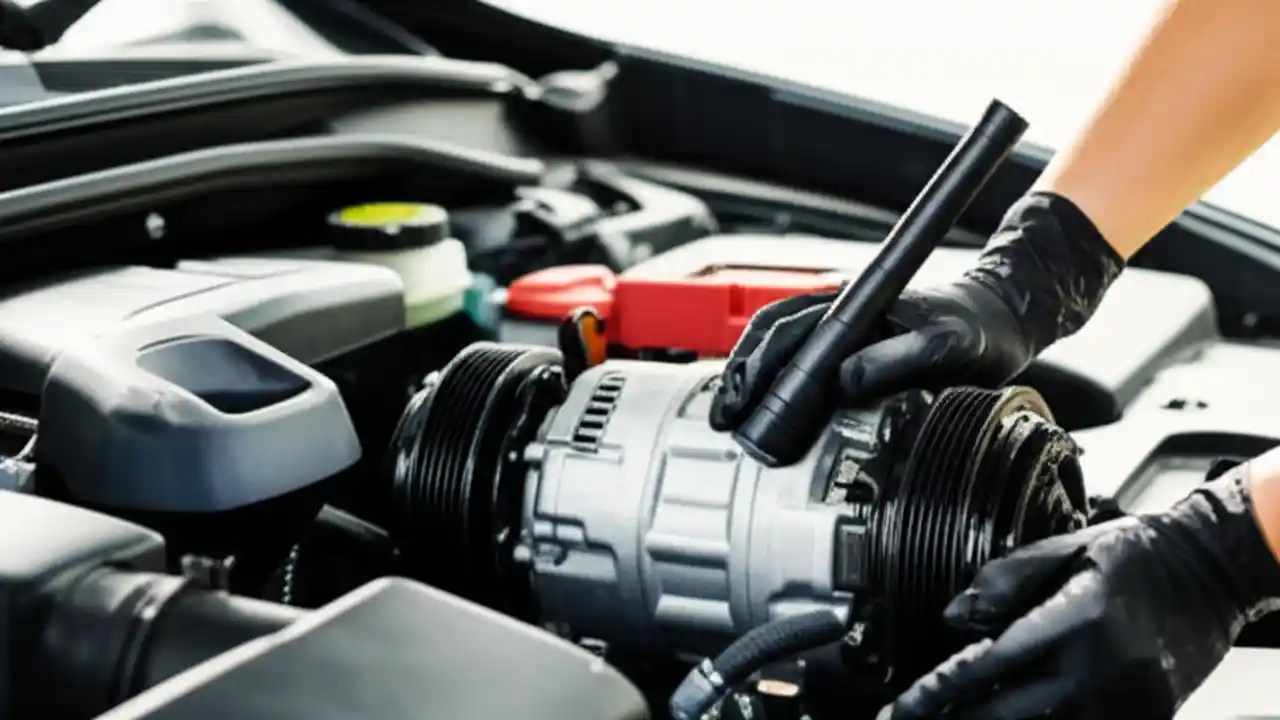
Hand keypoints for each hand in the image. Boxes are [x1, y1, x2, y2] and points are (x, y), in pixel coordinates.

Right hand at [710, 192, 1123, 433]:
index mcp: (856, 303)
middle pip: (772, 340)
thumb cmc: (982, 326)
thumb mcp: (950, 346)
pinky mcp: (855, 350)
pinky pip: (804, 363)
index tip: (741, 400)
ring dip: (755, 383)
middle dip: (742, 379)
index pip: (786, 328)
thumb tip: (845, 381)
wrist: (1007, 316)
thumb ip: (898, 360)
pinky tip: (768, 410)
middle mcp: (843, 313)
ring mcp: (846, 331)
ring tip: (734, 418)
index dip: (757, 365)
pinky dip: (780, 386)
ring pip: (781, 350)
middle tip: (724, 420)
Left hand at [881, 467, 1279, 719]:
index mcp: (1073, 623)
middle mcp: (1096, 672)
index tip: (897, 711)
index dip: (934, 694)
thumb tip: (951, 620)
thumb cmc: (1135, 556)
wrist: (1209, 575)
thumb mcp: (1065, 548)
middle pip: (1003, 716)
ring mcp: (1121, 706)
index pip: (987, 667)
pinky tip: (1004, 717)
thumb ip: (1003, 582)